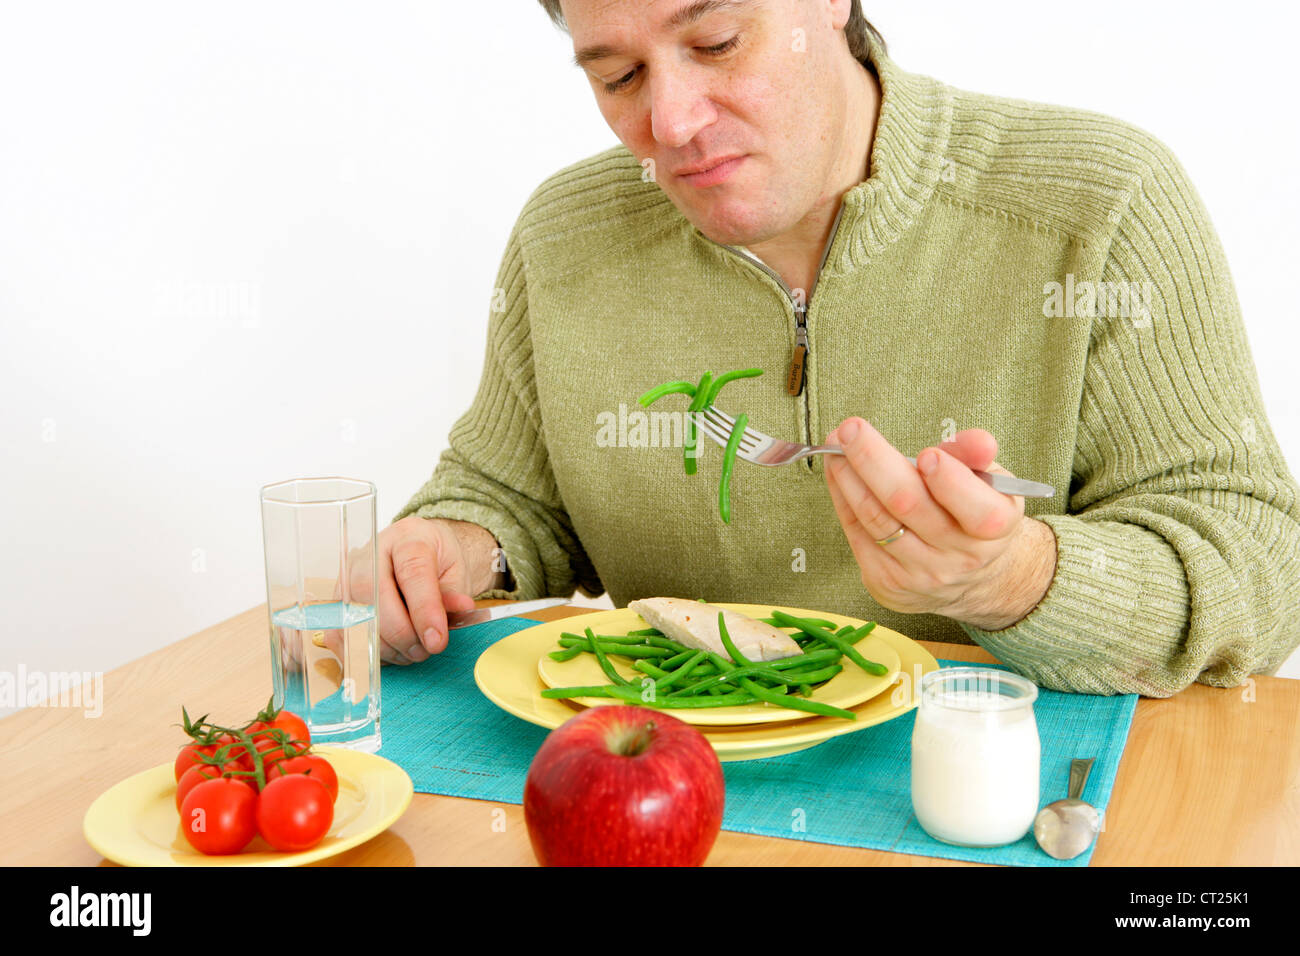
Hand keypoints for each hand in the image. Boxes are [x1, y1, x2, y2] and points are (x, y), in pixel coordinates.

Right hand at [331, 516, 478, 664]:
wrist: (417, 552)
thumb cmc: (435, 562)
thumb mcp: (455, 572)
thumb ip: (453, 594)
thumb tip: (461, 609)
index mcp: (408, 538)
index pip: (412, 573)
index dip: (424, 611)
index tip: (437, 640)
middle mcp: (371, 553)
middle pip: (375, 598)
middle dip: (403, 635)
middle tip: (424, 650)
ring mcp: (347, 576)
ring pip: (356, 620)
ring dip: (388, 647)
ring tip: (412, 648)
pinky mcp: (337, 601)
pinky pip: (341, 635)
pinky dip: (366, 651)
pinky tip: (390, 649)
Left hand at [823, 417, 1053, 628]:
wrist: (965, 576)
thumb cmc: (972, 512)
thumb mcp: (987, 481)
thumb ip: (975, 456)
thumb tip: (979, 441)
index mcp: (996, 529)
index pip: (980, 513)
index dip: (951, 483)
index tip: (928, 455)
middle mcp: (959, 558)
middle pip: (908, 505)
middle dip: (874, 460)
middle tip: (850, 429)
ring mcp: (920, 574)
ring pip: (874, 518)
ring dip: (848, 475)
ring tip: (836, 442)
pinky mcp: (886, 581)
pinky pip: (856, 532)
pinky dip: (842, 495)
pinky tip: (837, 470)